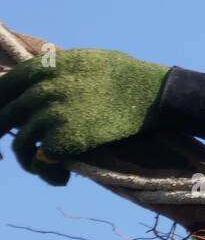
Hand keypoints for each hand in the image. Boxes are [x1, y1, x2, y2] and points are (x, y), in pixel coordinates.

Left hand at [0, 49, 170, 185]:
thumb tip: (39, 78)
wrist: (153, 94)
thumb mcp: (86, 60)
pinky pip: (41, 163)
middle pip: (3, 116)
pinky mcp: (63, 140)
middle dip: (1, 132)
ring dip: (28, 160)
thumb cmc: (128, 76)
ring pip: (21, 144)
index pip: (4, 87)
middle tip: (10, 148)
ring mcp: (50, 115)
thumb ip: (58, 69)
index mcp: (46, 68)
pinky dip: (48, 175)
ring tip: (42, 167)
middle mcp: (42, 90)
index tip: (1, 118)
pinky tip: (60, 179)